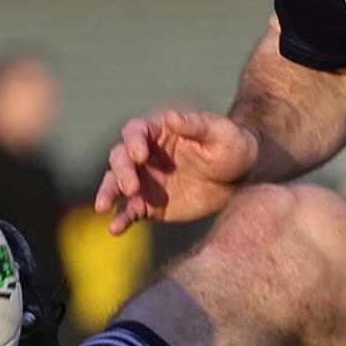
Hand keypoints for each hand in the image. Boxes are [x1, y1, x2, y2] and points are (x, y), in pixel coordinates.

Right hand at [93, 108, 260, 234]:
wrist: (241, 177)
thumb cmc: (231, 146)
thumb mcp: (219, 132)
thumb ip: (195, 125)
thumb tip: (171, 116)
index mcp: (158, 131)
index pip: (135, 131)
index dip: (133, 142)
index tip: (141, 155)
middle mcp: (144, 155)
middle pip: (120, 158)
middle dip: (122, 172)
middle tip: (131, 187)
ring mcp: (144, 180)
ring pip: (117, 185)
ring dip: (109, 194)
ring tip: (103, 208)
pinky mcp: (149, 205)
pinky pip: (130, 211)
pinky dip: (121, 219)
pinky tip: (115, 228)